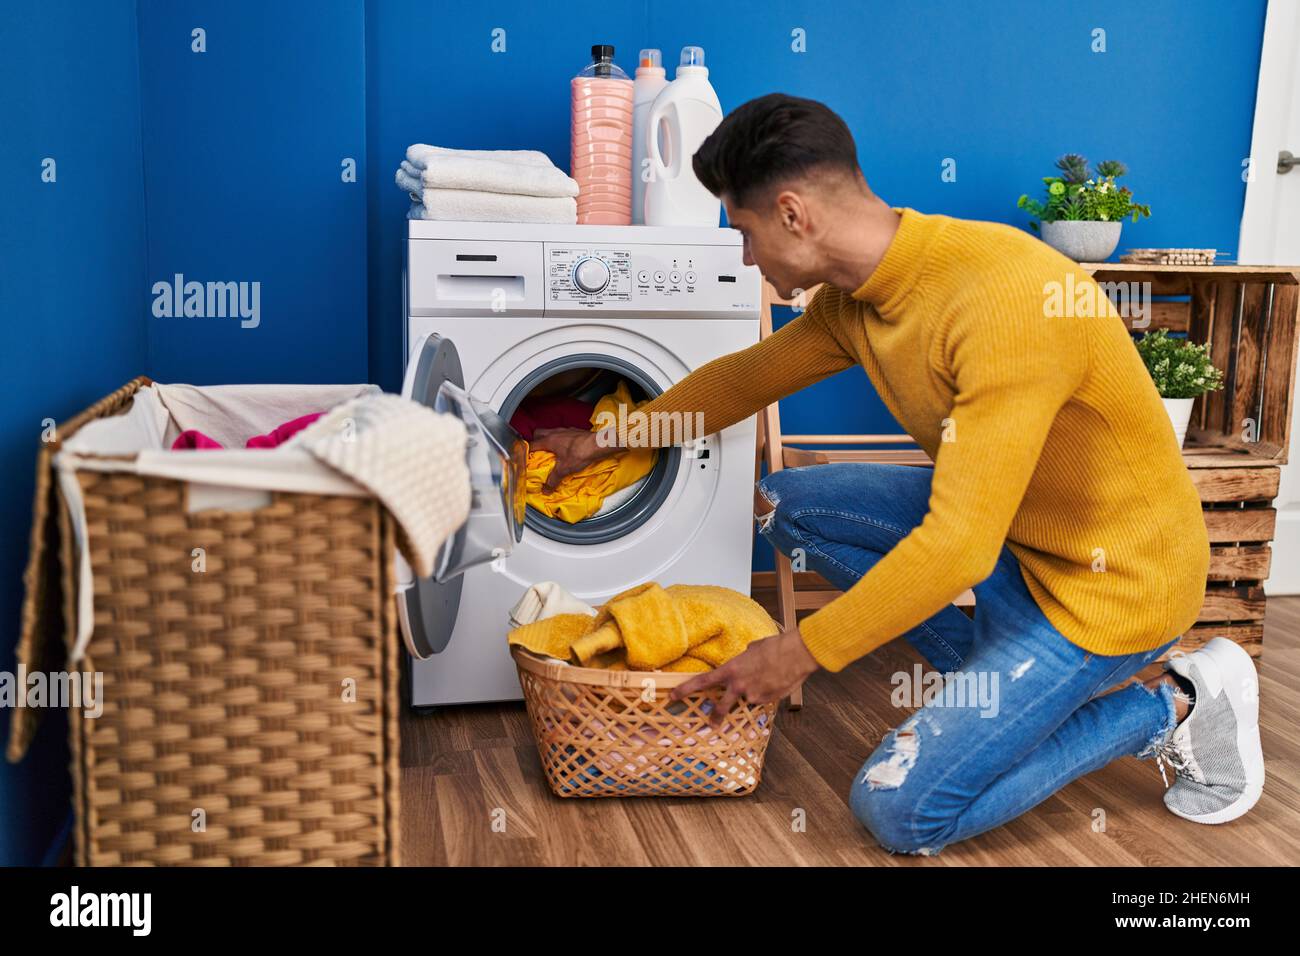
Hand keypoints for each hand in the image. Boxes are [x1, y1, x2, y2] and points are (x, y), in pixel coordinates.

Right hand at [529, 426, 608, 491]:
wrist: (598, 444)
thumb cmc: (580, 453)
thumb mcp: (564, 469)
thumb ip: (553, 480)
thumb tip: (546, 490)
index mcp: (549, 441)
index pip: (532, 444)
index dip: (526, 451)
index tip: (524, 457)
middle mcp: (555, 433)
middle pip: (538, 433)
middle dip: (535, 441)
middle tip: (537, 451)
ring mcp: (565, 430)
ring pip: (551, 431)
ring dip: (548, 439)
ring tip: (551, 449)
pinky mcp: (575, 431)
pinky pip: (563, 433)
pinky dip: (561, 439)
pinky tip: (566, 447)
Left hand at [669, 628, 819, 728]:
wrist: (796, 654)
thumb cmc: (775, 646)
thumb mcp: (753, 649)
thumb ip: (745, 658)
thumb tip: (746, 657)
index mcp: (731, 669)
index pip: (702, 682)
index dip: (685, 690)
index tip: (673, 696)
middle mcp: (739, 685)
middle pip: (721, 706)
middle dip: (715, 716)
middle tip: (711, 722)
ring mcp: (753, 695)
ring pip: (747, 700)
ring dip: (754, 693)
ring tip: (765, 680)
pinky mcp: (767, 701)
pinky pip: (763, 699)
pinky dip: (767, 693)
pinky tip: (776, 681)